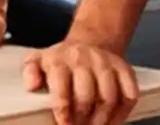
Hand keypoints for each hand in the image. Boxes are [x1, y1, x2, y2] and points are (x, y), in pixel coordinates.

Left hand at [23, 36, 137, 124]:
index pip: (62, 88)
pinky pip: (130, 95)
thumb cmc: (62, 59)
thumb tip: (31, 85)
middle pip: (87, 96)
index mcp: (59, 61)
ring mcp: (106, 64)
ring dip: (103, 119)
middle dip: (82, 119)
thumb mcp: (37, 60)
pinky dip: (123, 112)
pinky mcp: (125, 69)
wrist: (90, 42)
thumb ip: (30, 72)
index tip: (64, 123)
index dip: (63, 110)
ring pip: (109, 98)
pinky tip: (113, 120)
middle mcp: (84, 60)